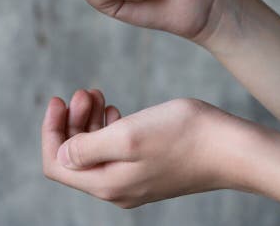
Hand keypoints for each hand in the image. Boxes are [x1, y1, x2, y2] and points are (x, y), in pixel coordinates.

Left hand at [41, 90, 239, 207]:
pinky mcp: (148, 170)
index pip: (56, 164)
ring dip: (89, 120)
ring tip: (99, 94)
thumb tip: (61, 155)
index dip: (50, 130)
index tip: (57, 99)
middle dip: (71, 121)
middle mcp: (116, 188)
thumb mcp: (127, 135)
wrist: (230, 148)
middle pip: (73, 156)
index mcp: (106, 183)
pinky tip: (115, 109)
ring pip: (94, 151)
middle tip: (86, 90)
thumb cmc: (183, 136)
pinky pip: (114, 151)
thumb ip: (88, 148)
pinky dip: (108, 127)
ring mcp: (133, 181)